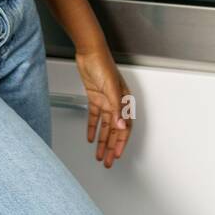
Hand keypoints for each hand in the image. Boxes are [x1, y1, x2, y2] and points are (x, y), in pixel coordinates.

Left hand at [74, 48, 133, 168]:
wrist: (89, 52)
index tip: (117, 155)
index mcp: (124, 101)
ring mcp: (105, 101)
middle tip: (108, 161)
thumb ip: (117, 109)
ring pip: (105, 127)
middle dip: (112, 147)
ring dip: (102, 141)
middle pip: (115, 130)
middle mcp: (116, 103)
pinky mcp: (94, 98)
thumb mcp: (111, 88)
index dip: (121, 142)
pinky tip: (91, 138)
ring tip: (99, 155)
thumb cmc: (103, 64)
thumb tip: (121, 125)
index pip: (124, 127)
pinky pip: (95, 118)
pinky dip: (93, 129)